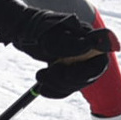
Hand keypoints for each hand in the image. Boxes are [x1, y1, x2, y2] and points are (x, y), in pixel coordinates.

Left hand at [0, 0, 116, 98]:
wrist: (20, 29)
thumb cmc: (36, 28)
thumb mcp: (52, 36)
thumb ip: (73, 43)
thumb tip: (92, 45)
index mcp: (88, 38)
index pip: (100, 62)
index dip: (87, 73)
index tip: (68, 76)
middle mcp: (86, 50)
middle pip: (87, 77)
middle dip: (66, 81)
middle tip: (46, 75)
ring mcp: (76, 59)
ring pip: (75, 84)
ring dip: (57, 86)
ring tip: (39, 76)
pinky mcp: (66, 68)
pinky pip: (66, 86)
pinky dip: (54, 90)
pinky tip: (41, 88)